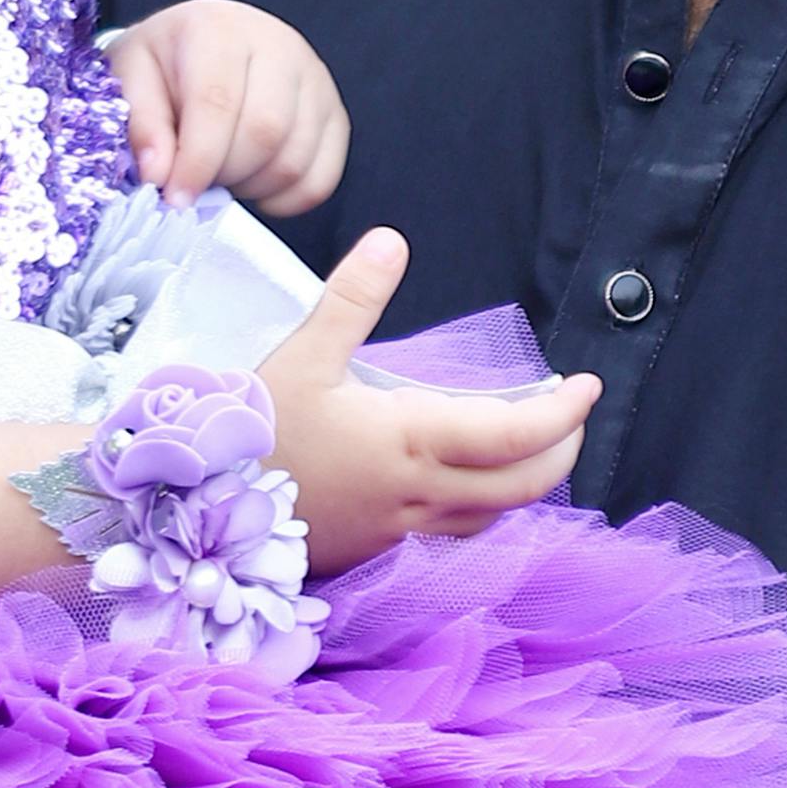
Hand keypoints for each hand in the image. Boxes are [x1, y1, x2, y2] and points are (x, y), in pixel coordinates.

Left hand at [107, 0, 347, 213]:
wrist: (203, 43)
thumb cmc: (163, 63)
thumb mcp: (131, 78)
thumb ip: (142, 125)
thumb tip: (160, 176)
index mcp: (219, 29)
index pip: (218, 102)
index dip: (197, 160)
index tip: (176, 198)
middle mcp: (278, 46)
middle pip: (265, 132)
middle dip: (225, 175)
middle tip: (198, 182)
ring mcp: (315, 80)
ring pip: (295, 160)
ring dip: (252, 188)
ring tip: (222, 176)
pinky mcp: (335, 114)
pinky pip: (322, 178)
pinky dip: (286, 199)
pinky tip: (254, 185)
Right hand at [258, 229, 594, 569]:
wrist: (199, 512)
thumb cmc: (252, 432)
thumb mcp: (300, 356)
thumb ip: (350, 298)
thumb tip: (391, 242)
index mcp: (410, 440)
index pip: (517, 437)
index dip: (565, 415)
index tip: (587, 386)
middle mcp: (419, 492)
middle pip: (523, 487)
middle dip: (561, 451)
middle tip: (572, 415)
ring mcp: (401, 527)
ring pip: (492, 516)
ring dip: (526, 482)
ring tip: (533, 443)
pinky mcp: (380, 544)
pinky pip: (455, 531)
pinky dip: (484, 505)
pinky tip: (471, 479)